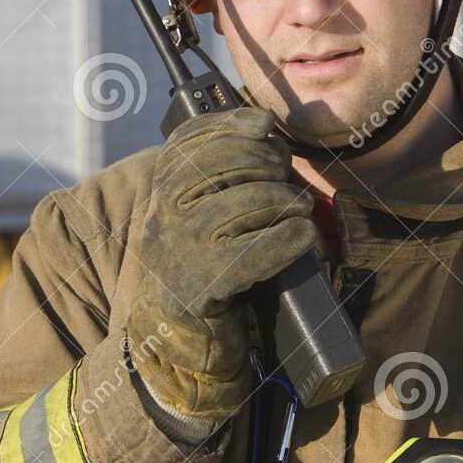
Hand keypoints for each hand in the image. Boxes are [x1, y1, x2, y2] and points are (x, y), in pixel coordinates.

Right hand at [127, 107, 318, 431]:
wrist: (177, 340)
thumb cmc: (203, 269)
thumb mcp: (198, 216)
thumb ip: (217, 175)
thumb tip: (264, 126)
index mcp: (159, 196)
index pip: (188, 140)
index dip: (231, 123)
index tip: (265, 126)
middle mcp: (162, 218)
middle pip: (220, 164)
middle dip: (264, 161)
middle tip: (286, 176)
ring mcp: (180, 251)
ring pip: (245, 203)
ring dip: (285, 200)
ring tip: (299, 209)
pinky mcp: (203, 285)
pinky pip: (257, 250)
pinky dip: (290, 239)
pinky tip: (302, 236)